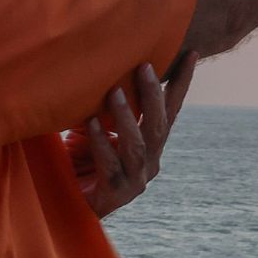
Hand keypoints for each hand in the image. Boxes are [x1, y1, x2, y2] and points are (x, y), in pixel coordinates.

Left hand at [64, 52, 198, 218]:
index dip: (181, 82)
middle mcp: (149, 162)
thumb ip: (107, 106)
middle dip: (153, 94)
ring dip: (126, 117)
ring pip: (137, 145)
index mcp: (151, 144)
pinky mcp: (115, 195)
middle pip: (158, 125)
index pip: (170, 110)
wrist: (65, 205)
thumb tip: (105, 65)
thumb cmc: (80, 159)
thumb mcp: (96, 126)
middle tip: (144, 66)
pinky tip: (91, 123)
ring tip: (113, 91)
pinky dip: (100, 143)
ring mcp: (135, 181)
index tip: (191, 52)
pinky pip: (110, 166)